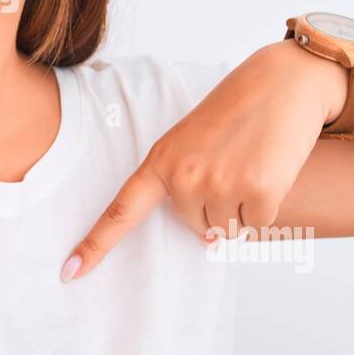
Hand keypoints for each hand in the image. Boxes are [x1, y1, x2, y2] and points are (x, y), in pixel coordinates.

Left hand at [60, 39, 347, 281]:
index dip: (95, 245)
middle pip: (195, 225)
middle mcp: (185, 177)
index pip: (121, 210)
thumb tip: (209, 238)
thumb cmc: (237, 108)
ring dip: (241, 206)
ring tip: (250, 163)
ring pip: (226, 229)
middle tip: (232, 162)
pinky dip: (266, 205)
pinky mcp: (258, 193)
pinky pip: (257, 224)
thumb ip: (186, 183)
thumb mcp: (193, 139)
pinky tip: (269, 168)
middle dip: (215, 204)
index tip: (70, 273)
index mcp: (161, 160)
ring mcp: (221, 186)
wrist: (283, 80)